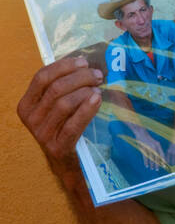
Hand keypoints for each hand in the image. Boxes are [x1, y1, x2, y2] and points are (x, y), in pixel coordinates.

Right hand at [17, 55, 103, 170]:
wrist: (66, 162)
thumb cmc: (64, 126)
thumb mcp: (55, 106)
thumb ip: (62, 87)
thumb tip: (83, 64)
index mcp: (26, 104)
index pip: (41, 77)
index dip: (64, 66)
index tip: (83, 62)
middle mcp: (30, 119)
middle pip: (55, 88)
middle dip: (80, 77)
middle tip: (98, 75)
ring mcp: (42, 134)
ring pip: (64, 104)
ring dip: (85, 91)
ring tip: (98, 88)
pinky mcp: (57, 147)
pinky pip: (73, 124)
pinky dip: (87, 109)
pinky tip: (98, 99)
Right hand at [132, 130, 167, 171]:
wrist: (142, 134)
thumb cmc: (149, 140)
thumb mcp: (154, 143)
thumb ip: (157, 149)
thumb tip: (160, 157)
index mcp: (158, 145)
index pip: (162, 154)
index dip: (163, 160)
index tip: (164, 166)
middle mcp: (154, 147)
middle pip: (157, 158)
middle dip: (157, 164)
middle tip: (157, 169)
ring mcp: (149, 148)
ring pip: (151, 158)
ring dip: (151, 164)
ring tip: (151, 168)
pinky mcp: (143, 149)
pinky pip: (145, 157)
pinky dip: (146, 162)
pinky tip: (146, 165)